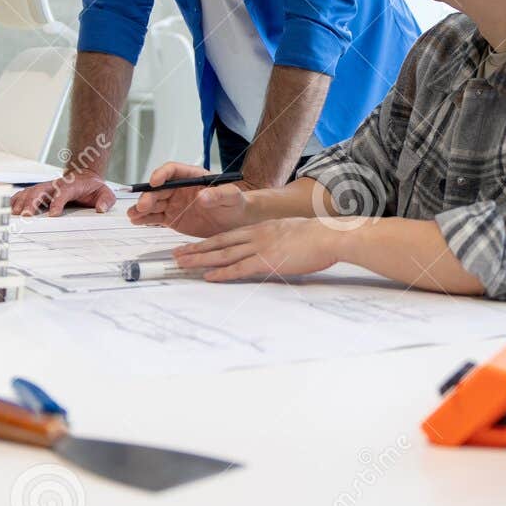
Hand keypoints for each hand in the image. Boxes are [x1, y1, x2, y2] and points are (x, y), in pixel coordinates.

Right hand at [10, 171, 114, 215]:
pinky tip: (9, 207)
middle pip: (41, 191)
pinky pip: (25, 193)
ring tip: (15, 213)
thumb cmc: (93, 188)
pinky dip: (17, 199)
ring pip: (31, 191)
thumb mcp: (105, 193)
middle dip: (33, 202)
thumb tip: (101, 209)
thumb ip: (106, 200)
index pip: (63, 192)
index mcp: (71, 185)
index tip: (53, 214)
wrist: (84, 177)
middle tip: (26, 215)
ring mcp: (46, 187)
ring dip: (22, 201)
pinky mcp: (40, 191)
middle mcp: (56, 185)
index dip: (57, 202)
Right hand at [128, 160, 256, 236]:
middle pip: (159, 188)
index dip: (162, 174)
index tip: (155, 182)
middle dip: (149, 195)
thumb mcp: (232, 196)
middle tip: (143, 205)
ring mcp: (175, 204)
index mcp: (193, 177)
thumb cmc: (236, 203)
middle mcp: (180, 189)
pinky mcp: (172, 218)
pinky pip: (156, 217)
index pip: (173, 171)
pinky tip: (137, 221)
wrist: (237, 222)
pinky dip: (145, 219)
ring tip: (133, 215)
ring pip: (154, 203)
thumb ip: (220, 195)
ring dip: (142, 208)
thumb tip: (204, 196)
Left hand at [171, 218, 341, 281]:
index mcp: (261, 228)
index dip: (208, 242)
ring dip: (200, 260)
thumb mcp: (291, 233)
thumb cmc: (317, 237)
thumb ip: (277, 240)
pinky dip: (221, 273)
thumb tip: (273, 250)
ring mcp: (260, 247)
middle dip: (196, 249)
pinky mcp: (267, 261)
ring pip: (223, 254)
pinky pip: (239, 268)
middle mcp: (256, 235)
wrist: (329, 235)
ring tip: (182, 263)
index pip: (228, 236)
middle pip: (219, 243)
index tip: (193, 246)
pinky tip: (208, 276)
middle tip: (176, 254)